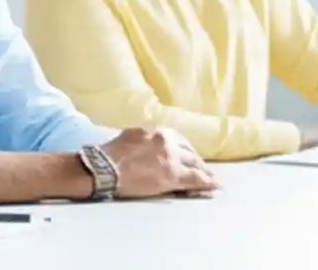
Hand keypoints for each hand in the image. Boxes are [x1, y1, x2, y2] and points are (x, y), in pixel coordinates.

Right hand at [101, 127, 218, 198]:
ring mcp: (171, 157)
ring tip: (211, 179)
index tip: (188, 156)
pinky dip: (206, 183)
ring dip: (204, 172)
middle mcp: (166, 140)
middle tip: (203, 170)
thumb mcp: (130, 137)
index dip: (186, 150)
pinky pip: (195, 179)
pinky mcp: (172, 175)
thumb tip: (151, 147)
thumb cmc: (110, 155)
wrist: (104, 168)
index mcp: (155, 130)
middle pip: (189, 151)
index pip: (178, 139)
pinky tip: (213, 186)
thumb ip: (146, 139)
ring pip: (195, 164)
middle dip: (196, 161)